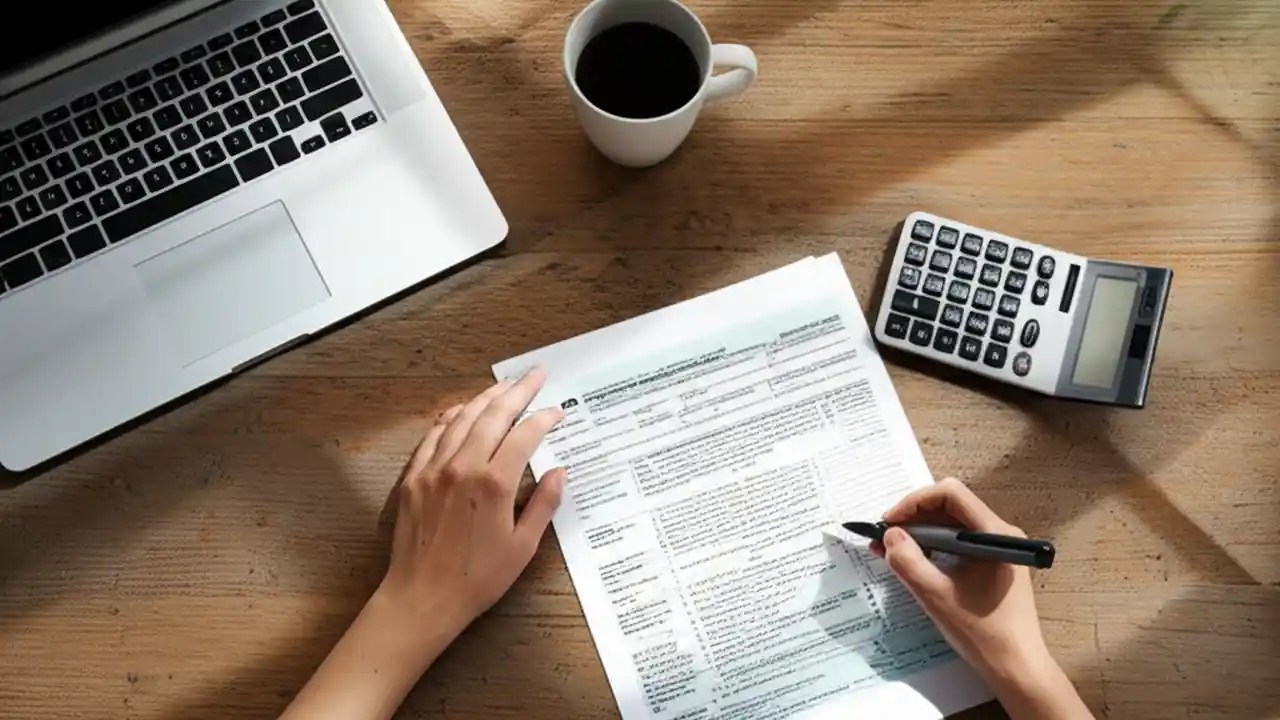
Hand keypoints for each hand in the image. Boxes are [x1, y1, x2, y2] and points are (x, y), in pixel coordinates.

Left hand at [381, 369, 566, 628]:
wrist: (422, 597)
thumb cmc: (478, 578)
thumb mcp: (523, 546)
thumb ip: (543, 504)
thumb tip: (559, 471)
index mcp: (494, 483)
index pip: (524, 435)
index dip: (543, 419)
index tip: (556, 411)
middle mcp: (463, 467)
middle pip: (494, 415)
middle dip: (518, 391)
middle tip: (535, 374)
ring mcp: (434, 469)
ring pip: (462, 418)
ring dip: (486, 398)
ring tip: (504, 385)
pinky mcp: (414, 477)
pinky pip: (433, 435)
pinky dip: (451, 417)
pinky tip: (462, 409)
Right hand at [872, 479, 1093, 719]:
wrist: (1016, 668)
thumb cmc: (983, 633)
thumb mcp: (936, 596)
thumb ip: (909, 562)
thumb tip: (889, 535)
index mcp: (993, 534)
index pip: (950, 494)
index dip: (914, 501)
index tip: (889, 522)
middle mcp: (999, 534)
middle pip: (949, 507)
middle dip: (913, 518)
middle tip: (885, 537)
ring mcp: (996, 549)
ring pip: (950, 526)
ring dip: (919, 534)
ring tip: (892, 551)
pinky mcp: (991, 564)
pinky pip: (956, 544)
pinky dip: (932, 548)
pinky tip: (913, 562)